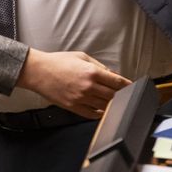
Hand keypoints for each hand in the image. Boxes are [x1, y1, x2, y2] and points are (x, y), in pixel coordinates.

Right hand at [15, 49, 131, 118]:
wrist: (39, 71)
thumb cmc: (58, 62)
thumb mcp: (81, 56)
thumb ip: (99, 65)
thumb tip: (112, 74)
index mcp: (91, 72)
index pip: (116, 81)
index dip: (127, 85)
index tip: (132, 87)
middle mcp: (88, 86)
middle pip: (113, 95)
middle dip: (121, 95)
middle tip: (125, 95)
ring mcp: (81, 98)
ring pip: (104, 106)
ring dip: (111, 104)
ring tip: (115, 102)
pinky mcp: (73, 107)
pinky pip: (91, 114)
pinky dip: (100, 113)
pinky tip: (102, 110)